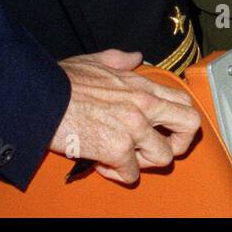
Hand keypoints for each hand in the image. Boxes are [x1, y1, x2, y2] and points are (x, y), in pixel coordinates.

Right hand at [49, 49, 201, 183]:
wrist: (41, 97)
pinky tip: (102, 164)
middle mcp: (145, 105)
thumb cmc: (62, 81)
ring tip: (123, 158)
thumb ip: (120, 60)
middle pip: (190, 125)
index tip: (166, 130)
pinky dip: (117, 174)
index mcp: (142, 86)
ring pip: (164, 157)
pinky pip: (132, 174)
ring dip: (143, 163)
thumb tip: (134, 58)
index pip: (184, 101)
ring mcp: (134, 128)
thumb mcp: (97, 61)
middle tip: (156, 149)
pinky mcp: (118, 149)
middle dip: (179, 143)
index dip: (179, 120)